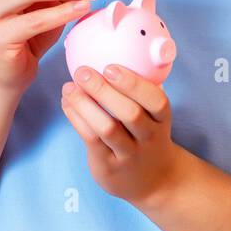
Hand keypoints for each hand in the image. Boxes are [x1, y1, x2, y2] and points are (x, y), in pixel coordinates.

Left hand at [60, 63, 180, 206]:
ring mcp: (129, 155)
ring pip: (107, 129)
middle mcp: (149, 138)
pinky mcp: (109, 167)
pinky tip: (68, 103)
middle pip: (129, 114)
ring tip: (69, 87)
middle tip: (82, 71)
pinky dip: (77, 119)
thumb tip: (109, 49)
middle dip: (104, 90)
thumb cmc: (147, 135)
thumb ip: (138, 91)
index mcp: (162, 120)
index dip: (134, 83)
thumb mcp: (153, 115)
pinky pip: (91, 140)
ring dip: (85, 105)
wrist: (154, 181)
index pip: (156, 101)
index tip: (111, 66)